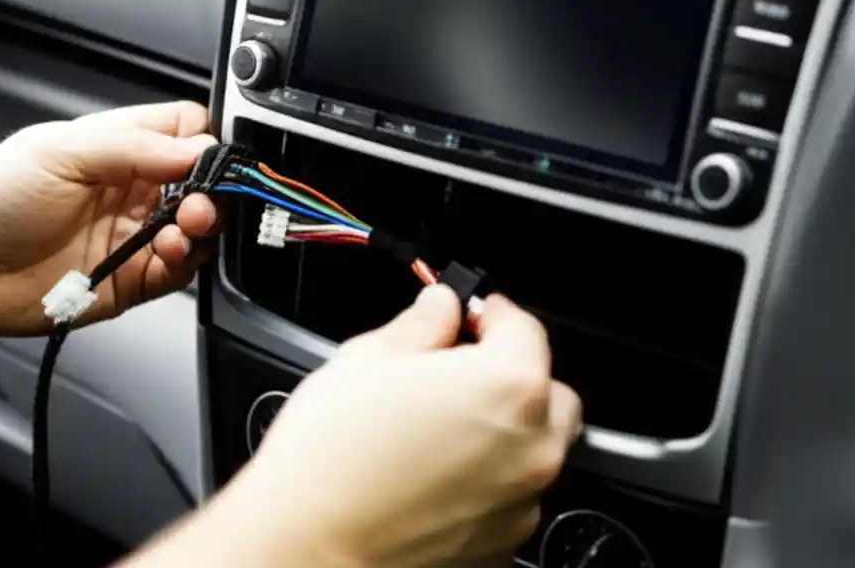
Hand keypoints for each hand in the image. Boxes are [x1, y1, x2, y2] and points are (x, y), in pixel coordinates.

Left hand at [0, 101, 219, 335]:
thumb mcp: (59, 151)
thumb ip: (131, 147)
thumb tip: (196, 148)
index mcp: (117, 147)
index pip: (186, 131)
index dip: (206, 142)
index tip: (207, 158)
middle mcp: (131, 190)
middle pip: (203, 184)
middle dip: (214, 191)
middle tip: (199, 202)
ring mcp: (132, 236)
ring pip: (197, 230)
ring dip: (202, 228)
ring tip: (187, 227)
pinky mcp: (129, 280)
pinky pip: (176, 273)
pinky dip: (182, 263)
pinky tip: (166, 252)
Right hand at [220, 287, 581, 565]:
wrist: (306, 546)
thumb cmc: (330, 459)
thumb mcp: (366, 359)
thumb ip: (421, 325)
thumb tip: (439, 310)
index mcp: (507, 387)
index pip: (524, 327)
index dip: (490, 314)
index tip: (468, 315)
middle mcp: (531, 448)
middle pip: (548, 395)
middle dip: (511, 377)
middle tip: (456, 375)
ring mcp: (521, 504)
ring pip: (533, 451)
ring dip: (502, 433)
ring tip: (437, 432)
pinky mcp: (502, 546)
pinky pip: (510, 500)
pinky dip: (486, 484)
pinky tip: (432, 477)